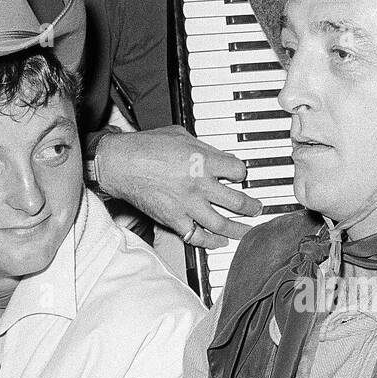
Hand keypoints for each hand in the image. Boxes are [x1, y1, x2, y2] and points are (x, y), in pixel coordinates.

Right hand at [94, 126, 261, 248]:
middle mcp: (200, 185)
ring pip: (223, 224)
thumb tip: (217, 155)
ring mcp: (188, 205)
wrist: (120, 164)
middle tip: (256, 208)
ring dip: (239, 229)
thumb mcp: (181, 135)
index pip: (239, 171)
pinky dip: (211, 242)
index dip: (242, 173)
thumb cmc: (145, 146)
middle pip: (238, 201)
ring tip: (247, 230)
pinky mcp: (174, 220)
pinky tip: (219, 242)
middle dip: (252, 206)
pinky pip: (197, 237)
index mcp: (204, 161)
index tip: (241, 176)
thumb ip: (203, 147)